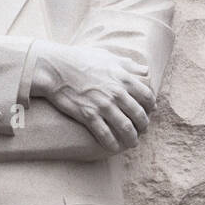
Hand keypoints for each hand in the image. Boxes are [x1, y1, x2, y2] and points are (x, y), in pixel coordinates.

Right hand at [28, 40, 155, 151]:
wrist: (54, 68)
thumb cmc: (80, 59)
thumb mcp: (107, 56)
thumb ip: (128, 64)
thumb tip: (145, 70)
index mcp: (123, 78)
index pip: (147, 96)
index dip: (151, 106)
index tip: (149, 111)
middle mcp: (117, 93)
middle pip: (139, 115)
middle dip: (143, 125)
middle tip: (142, 130)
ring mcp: (103, 105)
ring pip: (126, 128)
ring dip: (131, 138)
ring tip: (132, 143)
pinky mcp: (88, 115)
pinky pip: (105, 134)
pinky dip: (112, 144)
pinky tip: (114, 148)